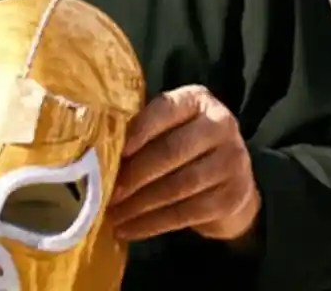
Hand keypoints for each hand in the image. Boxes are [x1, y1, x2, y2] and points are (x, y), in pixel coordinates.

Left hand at [108, 85, 260, 243]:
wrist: (232, 181)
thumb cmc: (186, 149)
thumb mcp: (170, 128)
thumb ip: (142, 131)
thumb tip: (98, 151)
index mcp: (198, 100)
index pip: (165, 109)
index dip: (139, 131)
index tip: (116, 152)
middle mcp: (221, 124)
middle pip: (171, 150)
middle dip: (134, 174)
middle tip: (106, 192)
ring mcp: (232, 160)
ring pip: (178, 185)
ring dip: (140, 204)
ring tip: (113, 214)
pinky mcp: (232, 196)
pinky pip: (186, 213)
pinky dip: (153, 224)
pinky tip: (130, 229)